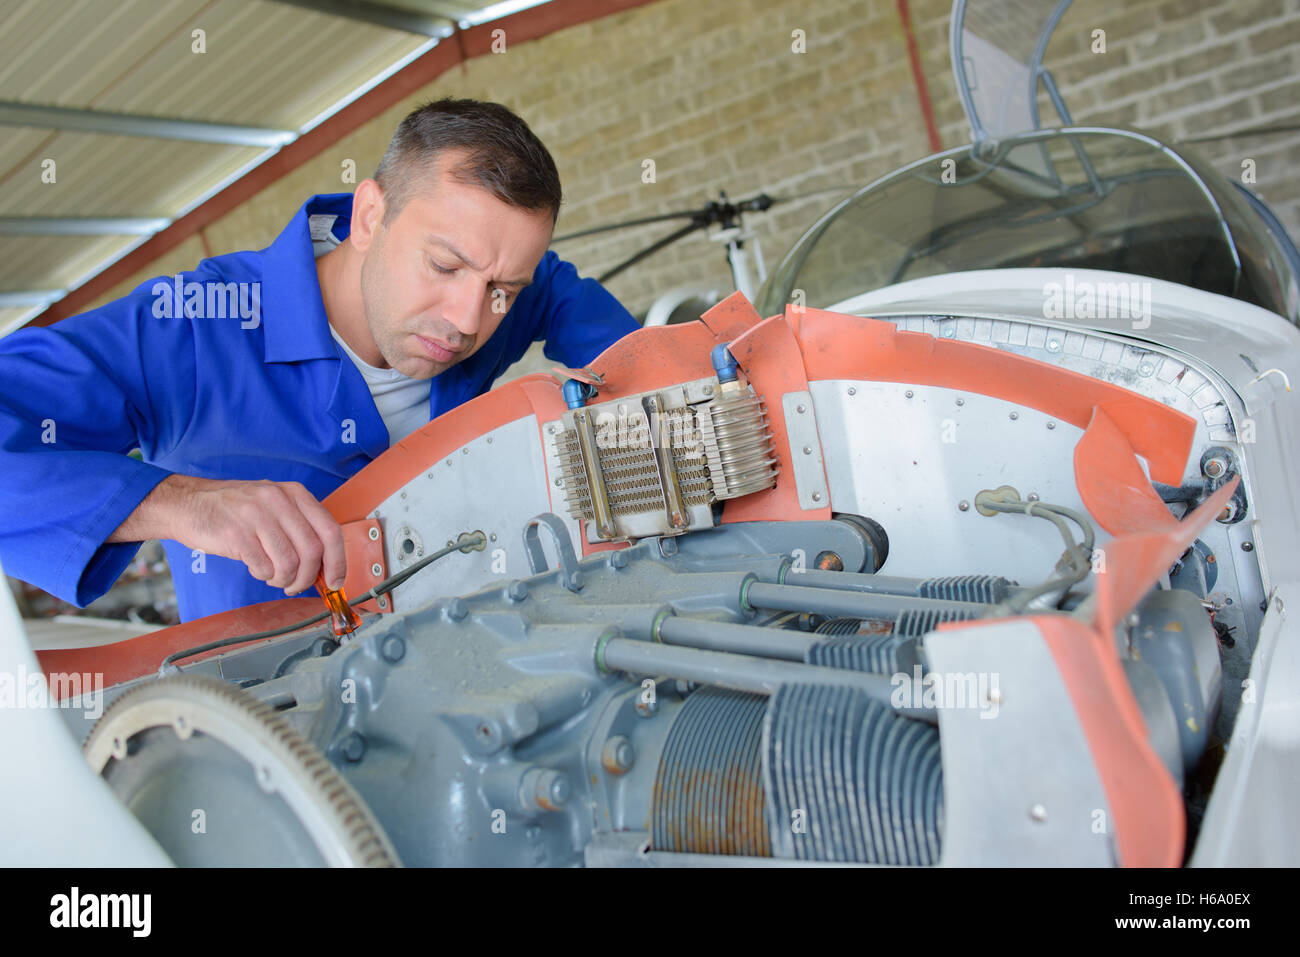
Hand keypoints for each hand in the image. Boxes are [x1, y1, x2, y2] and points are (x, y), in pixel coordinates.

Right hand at [110, 474, 346, 594]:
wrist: (188, 503)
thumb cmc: (236, 510)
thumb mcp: (275, 507)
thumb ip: (301, 529)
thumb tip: (328, 566)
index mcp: (295, 494)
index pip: (330, 531)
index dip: (338, 562)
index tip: (335, 581)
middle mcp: (279, 500)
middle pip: (312, 552)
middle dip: (307, 578)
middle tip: (295, 585)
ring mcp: (256, 515)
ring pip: (289, 563)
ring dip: (284, 580)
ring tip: (273, 576)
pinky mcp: (236, 533)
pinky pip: (263, 567)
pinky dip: (263, 575)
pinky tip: (256, 567)